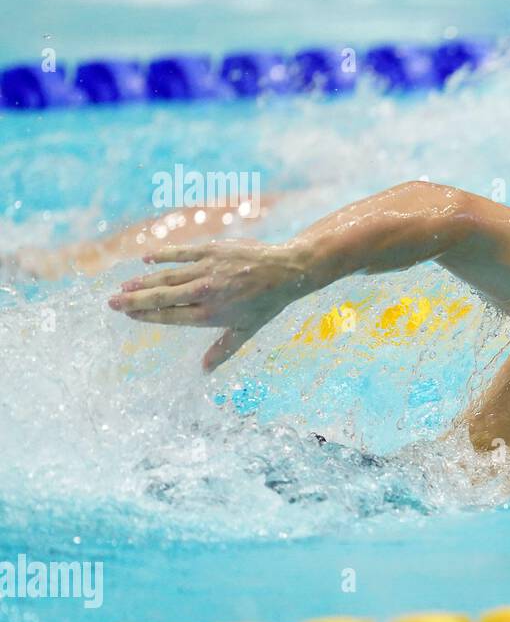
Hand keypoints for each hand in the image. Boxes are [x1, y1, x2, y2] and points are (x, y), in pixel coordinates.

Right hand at [109, 239, 311, 371]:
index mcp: (209, 315)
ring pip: (166, 276)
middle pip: (160, 297)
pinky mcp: (211, 251)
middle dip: (133, 300)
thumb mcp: (246, 331)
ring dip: (142, 281)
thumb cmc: (267, 303)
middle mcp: (204, 293)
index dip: (145, 315)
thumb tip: (204, 371)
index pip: (169, 316)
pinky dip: (161, 256)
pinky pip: (180, 254)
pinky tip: (145, 260)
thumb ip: (223, 350)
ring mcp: (206, 270)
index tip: (127, 314)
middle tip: (111, 302)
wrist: (286, 271)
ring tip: (124, 285)